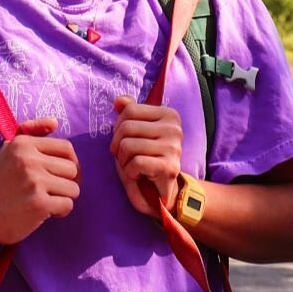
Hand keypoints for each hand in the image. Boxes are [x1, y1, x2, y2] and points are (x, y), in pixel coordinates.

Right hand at [0, 118, 80, 244]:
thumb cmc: (3, 183)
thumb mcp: (9, 151)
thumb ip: (31, 132)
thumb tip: (54, 122)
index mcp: (22, 144)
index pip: (66, 148)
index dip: (69, 163)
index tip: (60, 174)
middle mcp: (28, 159)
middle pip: (72, 169)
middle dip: (66, 183)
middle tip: (52, 190)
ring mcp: (34, 181)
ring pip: (73, 188)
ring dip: (64, 197)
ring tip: (48, 200)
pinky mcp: (39, 203)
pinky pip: (68, 205)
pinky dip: (61, 211)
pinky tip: (47, 212)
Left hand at [110, 96, 182, 216]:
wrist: (163, 191)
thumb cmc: (147, 158)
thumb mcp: (137, 132)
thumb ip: (129, 113)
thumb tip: (118, 101)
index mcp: (169, 114)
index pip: (129, 109)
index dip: (118, 127)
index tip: (125, 140)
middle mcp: (174, 128)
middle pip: (126, 127)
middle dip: (118, 145)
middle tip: (126, 157)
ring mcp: (174, 147)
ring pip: (127, 145)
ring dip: (123, 161)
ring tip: (133, 166)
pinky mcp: (169, 167)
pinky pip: (136, 163)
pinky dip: (130, 172)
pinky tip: (138, 175)